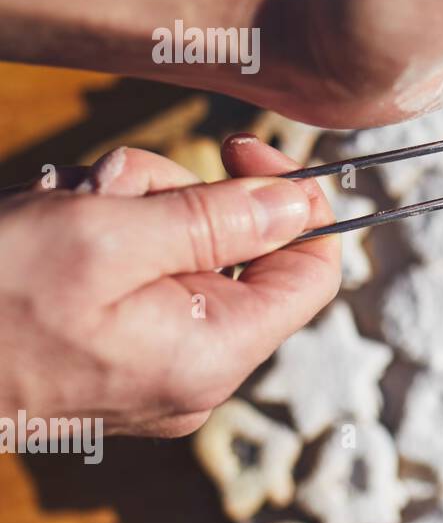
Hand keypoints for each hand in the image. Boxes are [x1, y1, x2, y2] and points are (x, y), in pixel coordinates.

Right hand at [0, 139, 338, 435]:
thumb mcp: (109, 236)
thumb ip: (217, 220)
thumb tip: (303, 205)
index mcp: (214, 354)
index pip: (311, 273)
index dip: (295, 203)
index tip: (244, 151)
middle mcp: (195, 371)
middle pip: (241, 254)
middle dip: (180, 200)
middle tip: (110, 187)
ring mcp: (152, 367)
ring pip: (184, 254)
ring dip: (130, 210)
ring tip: (65, 208)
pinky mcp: (112, 354)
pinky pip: (140, 277)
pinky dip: (103, 237)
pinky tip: (50, 228)